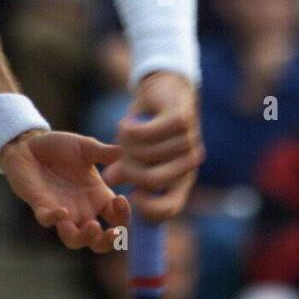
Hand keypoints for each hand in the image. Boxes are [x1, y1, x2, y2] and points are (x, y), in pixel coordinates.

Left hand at [0, 130, 129, 251]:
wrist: (29, 144)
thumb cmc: (59, 146)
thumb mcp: (86, 147)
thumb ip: (104, 152)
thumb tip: (125, 151)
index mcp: (97, 196)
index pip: (117, 218)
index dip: (122, 216)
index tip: (120, 199)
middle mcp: (82, 209)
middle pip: (99, 240)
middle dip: (108, 242)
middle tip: (114, 234)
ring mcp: (62, 211)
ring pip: (74, 240)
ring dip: (85, 238)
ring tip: (93, 226)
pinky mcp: (41, 206)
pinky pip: (47, 220)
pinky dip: (55, 219)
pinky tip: (62, 211)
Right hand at [102, 71, 204, 221]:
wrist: (164, 91)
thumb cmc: (148, 128)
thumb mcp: (135, 152)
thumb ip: (125, 169)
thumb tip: (110, 180)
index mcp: (180, 179)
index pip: (170, 208)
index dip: (148, 208)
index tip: (131, 196)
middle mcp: (188, 164)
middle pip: (154, 181)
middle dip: (130, 170)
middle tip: (122, 157)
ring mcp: (188, 140)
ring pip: (148, 154)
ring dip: (128, 144)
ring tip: (125, 134)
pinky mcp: (181, 118)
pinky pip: (148, 133)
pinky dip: (131, 131)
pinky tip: (126, 125)